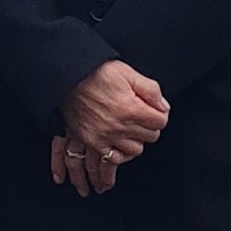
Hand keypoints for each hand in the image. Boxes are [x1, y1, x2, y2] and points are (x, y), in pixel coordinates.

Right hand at [51, 58, 167, 197]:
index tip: (154, 109)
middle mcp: (119, 126)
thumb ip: (150, 89)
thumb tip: (163, 106)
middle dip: (149, 126)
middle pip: (151, 137)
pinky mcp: (92, 141)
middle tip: (141, 116)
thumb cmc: (95, 73)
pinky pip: (114, 158)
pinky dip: (120, 152)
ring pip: (136, 150)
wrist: (67, 78)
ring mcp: (105, 136)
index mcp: (130, 108)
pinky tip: (119, 142)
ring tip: (129, 128)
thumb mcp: (127, 72)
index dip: (160, 113)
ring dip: (136, 140)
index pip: (161, 121)